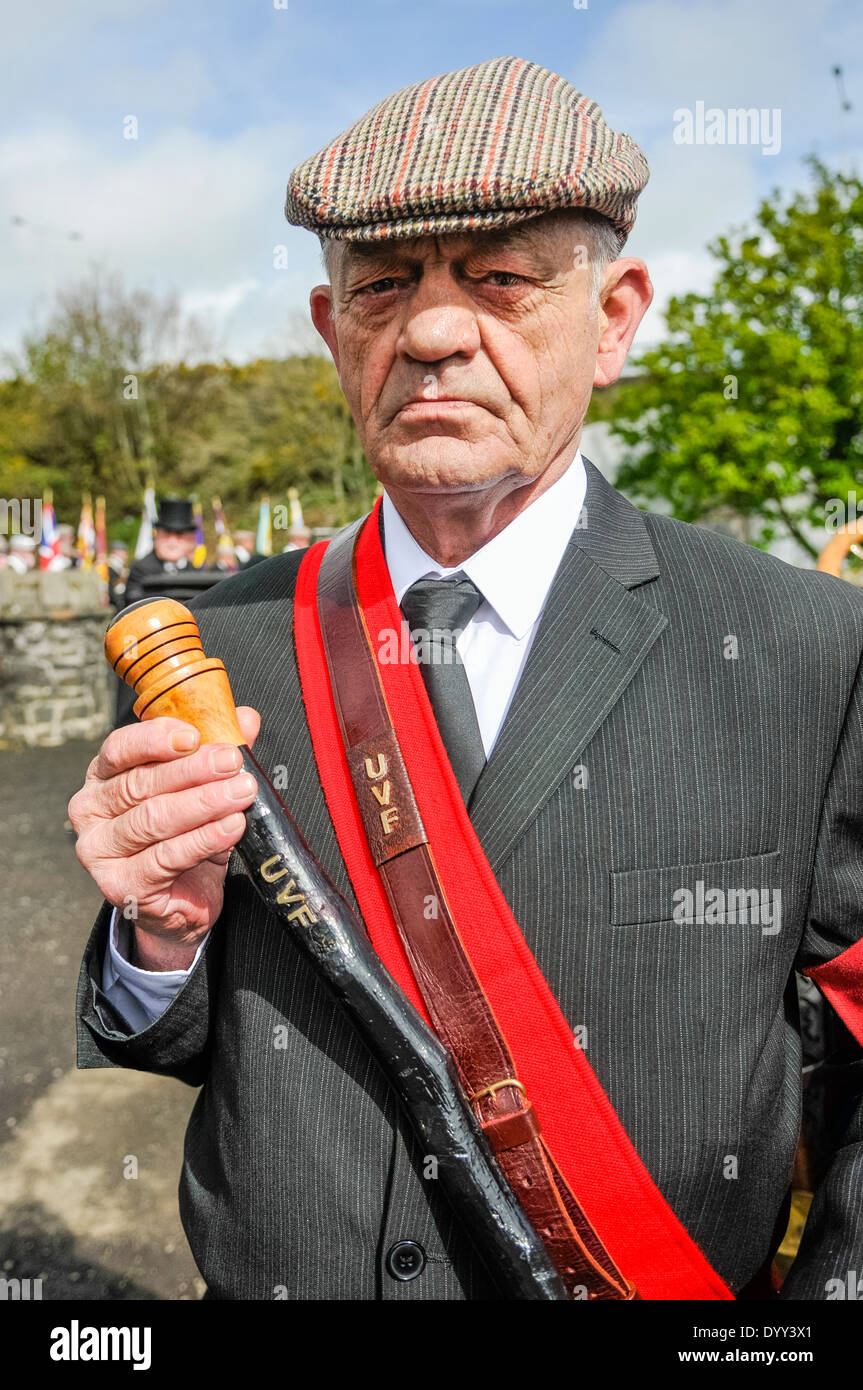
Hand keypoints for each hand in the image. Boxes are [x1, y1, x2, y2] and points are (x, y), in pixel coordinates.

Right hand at [69, 709, 260, 968]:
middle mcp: (91, 811)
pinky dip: (204, 839)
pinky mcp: (120, 885)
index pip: (119, 748)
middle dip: (193, 770)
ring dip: (204, 803)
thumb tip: (245, 719)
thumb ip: (217, 752)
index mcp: (103, 777)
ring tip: (241, 793)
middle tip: (233, 763)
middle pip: (141, 783)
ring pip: (154, 819)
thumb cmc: (184, 836)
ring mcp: (99, 851)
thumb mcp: (202, 789)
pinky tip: (232, 826)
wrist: (181, 901)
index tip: (195, 735)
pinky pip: (166, 857)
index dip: (155, 738)